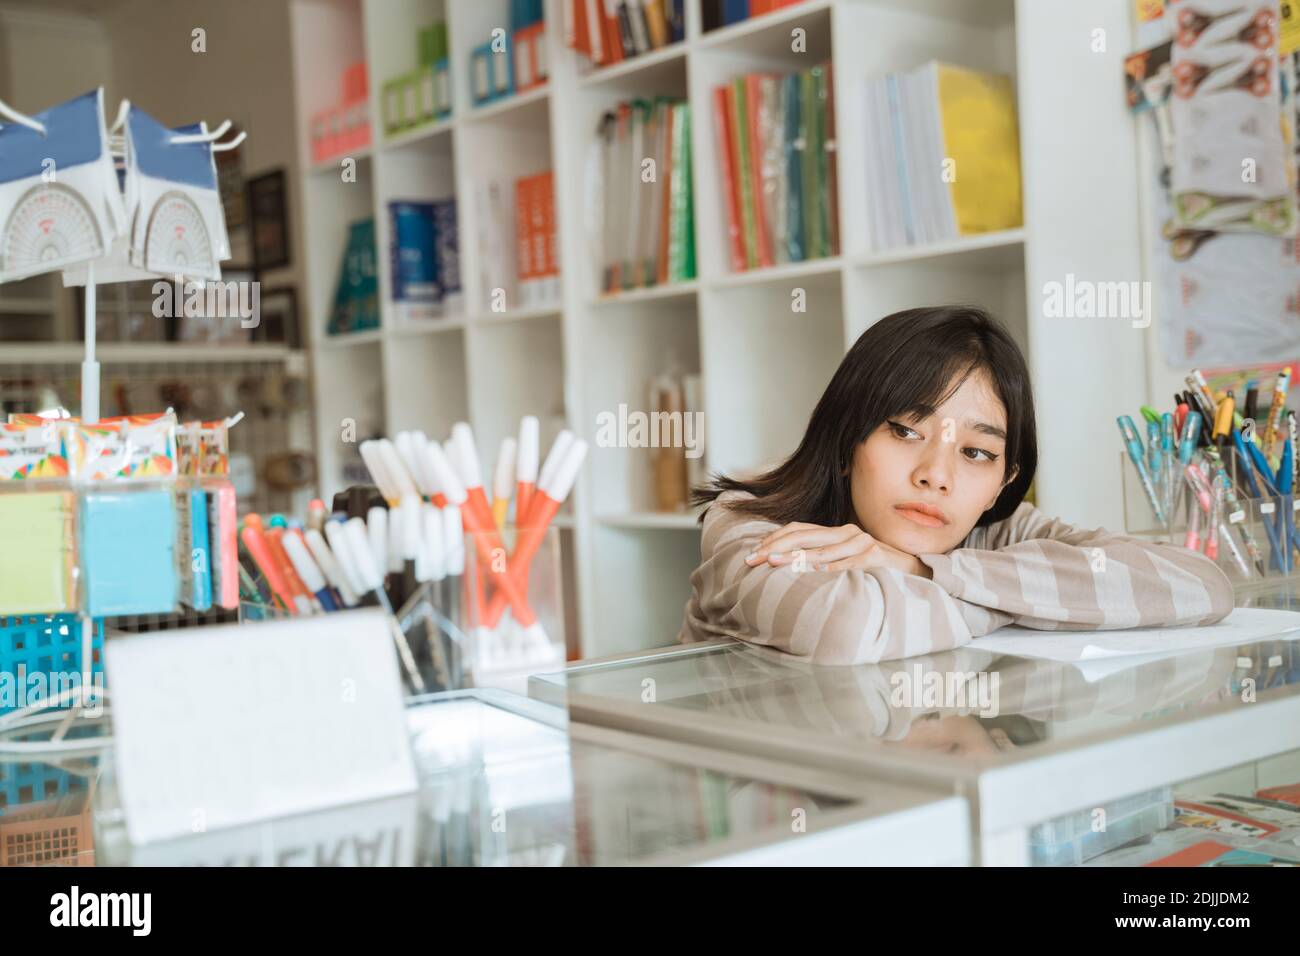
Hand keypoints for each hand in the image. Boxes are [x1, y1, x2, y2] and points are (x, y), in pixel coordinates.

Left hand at [744, 522, 930, 577]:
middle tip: (753, 559)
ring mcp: (861, 543)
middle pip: (803, 535)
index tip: (752, 553)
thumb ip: (824, 559)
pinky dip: (830, 568)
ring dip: (795, 557)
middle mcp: (847, 533)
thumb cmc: (876, 568)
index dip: (773, 540)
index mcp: (836, 533)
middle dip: (775, 547)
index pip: (797, 530)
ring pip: (822, 550)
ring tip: (774, 563)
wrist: (916, 570)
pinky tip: (814, 571)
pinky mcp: (875, 556)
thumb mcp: (846, 560)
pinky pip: (848, 563)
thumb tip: (790, 568)